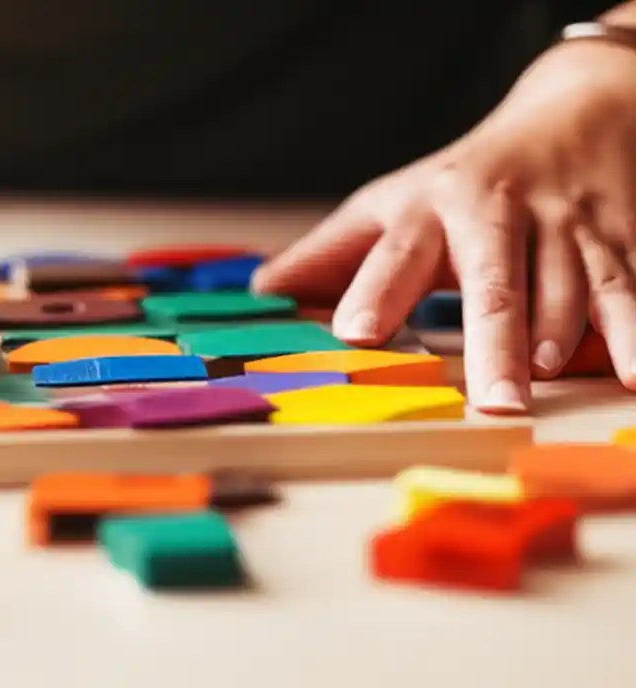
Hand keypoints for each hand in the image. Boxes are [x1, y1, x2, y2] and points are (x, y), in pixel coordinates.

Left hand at [254, 40, 635, 413]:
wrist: (569, 115)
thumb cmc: (459, 182)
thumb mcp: (387, 206)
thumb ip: (327, 255)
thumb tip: (259, 296)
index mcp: (427, 210)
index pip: (396, 254)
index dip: (376, 291)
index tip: (355, 333)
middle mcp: (496, 216)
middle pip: (493, 283)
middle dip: (490, 342)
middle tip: (490, 402)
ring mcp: (561, 226)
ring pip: (567, 285)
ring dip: (560, 334)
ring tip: (545, 378)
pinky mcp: (617, 237)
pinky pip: (629, 287)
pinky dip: (635, 331)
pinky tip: (634, 377)